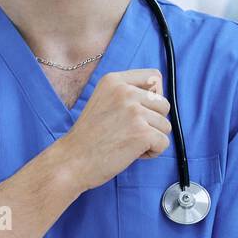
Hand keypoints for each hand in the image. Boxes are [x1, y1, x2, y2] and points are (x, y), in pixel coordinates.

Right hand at [58, 68, 171, 191]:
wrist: (72, 160)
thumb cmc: (89, 136)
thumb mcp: (104, 101)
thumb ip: (128, 93)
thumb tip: (159, 92)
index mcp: (114, 80)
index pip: (154, 76)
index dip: (155, 96)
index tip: (141, 110)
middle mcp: (125, 91)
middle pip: (164, 104)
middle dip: (153, 122)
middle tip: (129, 132)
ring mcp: (134, 112)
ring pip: (165, 125)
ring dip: (151, 139)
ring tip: (127, 143)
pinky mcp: (142, 133)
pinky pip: (164, 143)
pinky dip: (152, 152)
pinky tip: (131, 153)